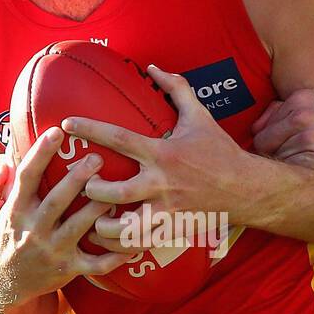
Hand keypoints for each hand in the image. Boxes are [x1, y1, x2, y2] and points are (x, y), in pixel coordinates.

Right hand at [0, 127, 141, 308]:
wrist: (3, 283)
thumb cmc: (11, 237)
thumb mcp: (7, 210)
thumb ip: (20, 183)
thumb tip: (20, 139)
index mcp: (16, 211)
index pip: (27, 177)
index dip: (40, 153)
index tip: (56, 131)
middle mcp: (32, 230)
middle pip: (56, 201)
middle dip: (77, 179)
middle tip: (97, 157)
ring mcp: (51, 251)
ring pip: (78, 229)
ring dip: (98, 210)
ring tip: (119, 191)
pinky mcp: (67, 269)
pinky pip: (95, 264)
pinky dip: (115, 255)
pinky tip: (133, 243)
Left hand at [62, 64, 244, 245]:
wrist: (246, 189)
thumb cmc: (219, 151)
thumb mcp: (200, 116)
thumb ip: (176, 89)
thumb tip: (154, 67)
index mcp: (163, 153)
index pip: (119, 138)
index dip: (90, 128)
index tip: (67, 123)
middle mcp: (162, 183)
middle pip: (115, 192)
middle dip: (92, 190)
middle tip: (84, 185)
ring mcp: (166, 210)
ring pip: (124, 228)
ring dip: (103, 227)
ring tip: (91, 221)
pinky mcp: (172, 229)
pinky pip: (140, 243)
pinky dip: (122, 246)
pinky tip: (111, 241)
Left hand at [251, 88, 313, 183]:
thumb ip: (291, 111)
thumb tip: (257, 126)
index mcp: (301, 99)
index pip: (263, 126)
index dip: (270, 143)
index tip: (283, 151)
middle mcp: (303, 114)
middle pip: (265, 143)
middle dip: (274, 156)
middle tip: (296, 163)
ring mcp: (311, 136)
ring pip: (277, 159)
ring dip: (289, 167)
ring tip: (312, 166)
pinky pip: (292, 171)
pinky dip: (299, 176)